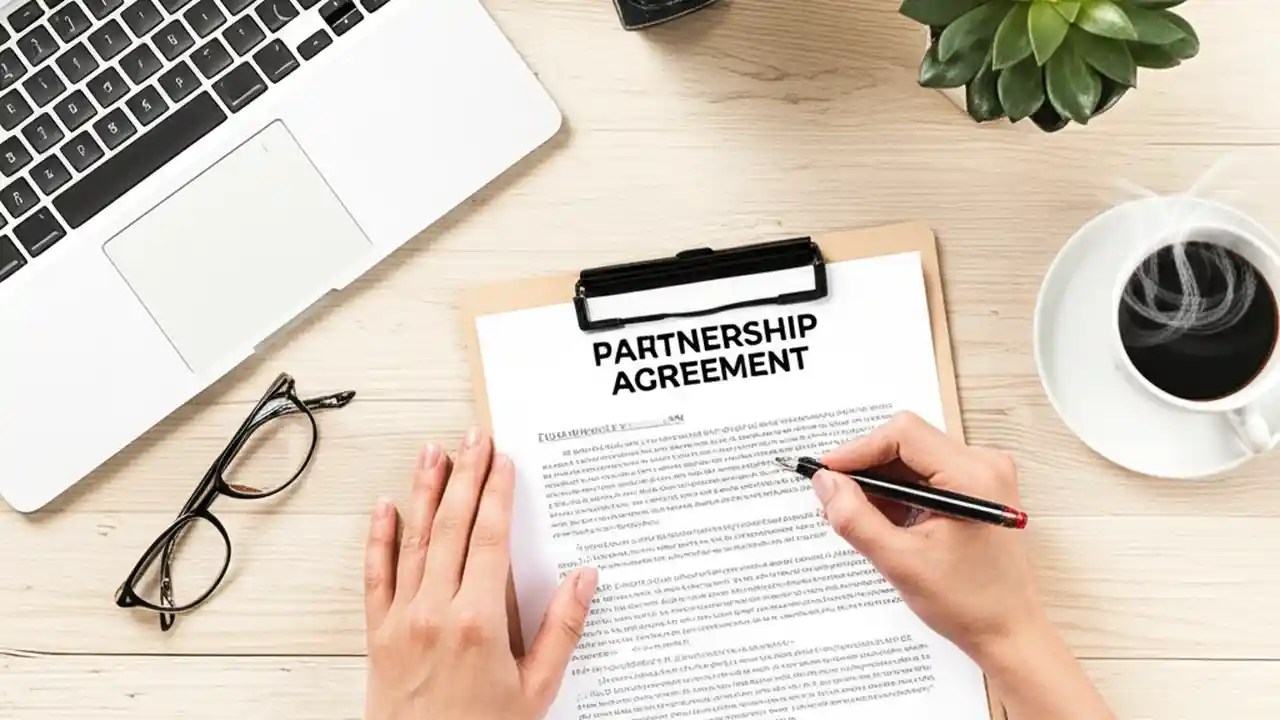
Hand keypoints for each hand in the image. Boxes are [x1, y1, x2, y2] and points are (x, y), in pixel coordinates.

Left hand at [363, 429, 598, 719]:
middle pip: (453, 526)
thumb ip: (563, 629)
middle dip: (466, 476)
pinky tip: (386, 507)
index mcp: (479, 620)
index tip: (503, 461)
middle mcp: (436, 610)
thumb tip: (585, 579)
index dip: (497, 492)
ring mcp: (403, 619)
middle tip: (474, 438)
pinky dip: (380, 538)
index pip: (490, 537)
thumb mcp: (537, 688)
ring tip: (434, 453)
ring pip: (414, 539)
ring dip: (425, 491)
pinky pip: (376, 575)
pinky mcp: (380, 633)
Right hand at [812, 412, 1112, 719]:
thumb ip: (855, 518)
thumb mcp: (900, 561)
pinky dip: (899, 493)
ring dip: (881, 483)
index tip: (827, 473)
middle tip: (834, 498)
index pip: (903, 434)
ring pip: (913, 459)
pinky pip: (927, 476)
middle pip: (907, 443)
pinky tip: (882, 521)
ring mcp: (983, 477)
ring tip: (856, 516)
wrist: (1010, 633)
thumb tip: (825, 483)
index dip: (858, 449)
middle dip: (866, 468)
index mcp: (973, 476)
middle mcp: (984, 466)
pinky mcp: (977, 491)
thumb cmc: (970, 603)